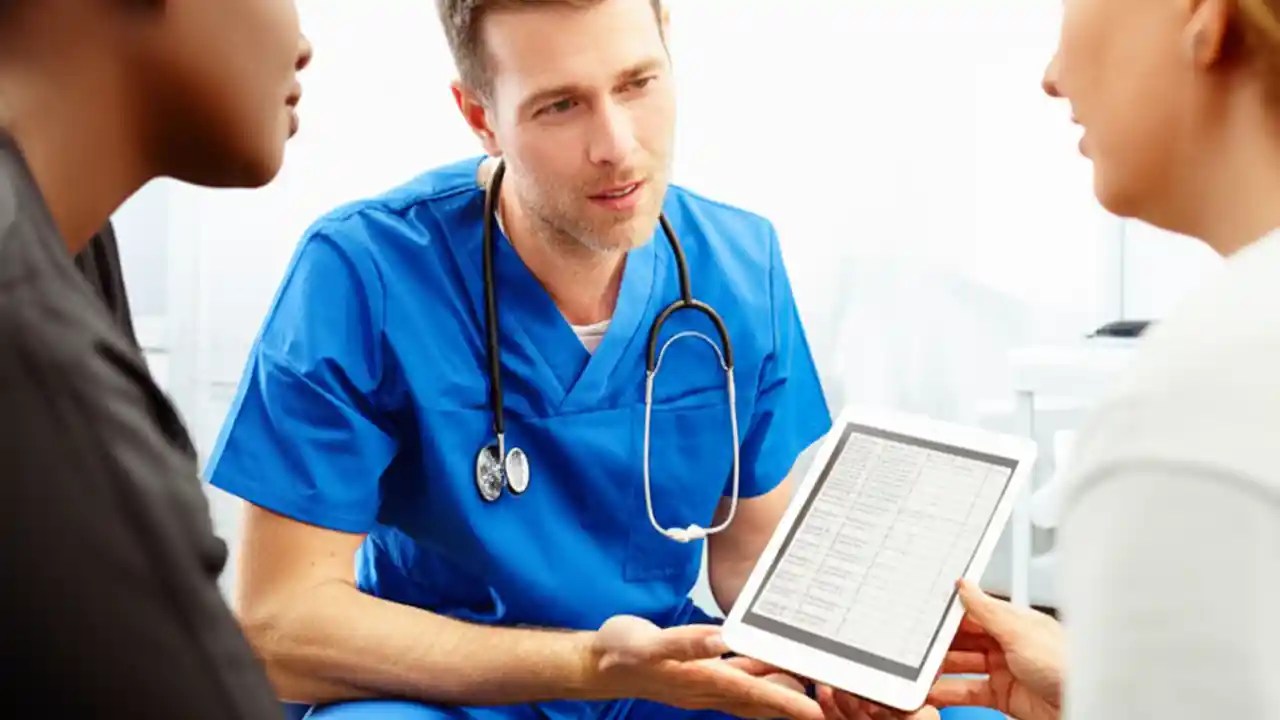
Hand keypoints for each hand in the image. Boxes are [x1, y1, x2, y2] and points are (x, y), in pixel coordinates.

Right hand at [589, 615, 823, 719]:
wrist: (599, 664)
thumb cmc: (621, 652)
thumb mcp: (649, 643)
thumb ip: (685, 641)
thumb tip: (721, 638)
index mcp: (700, 680)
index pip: (754, 693)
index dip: (787, 702)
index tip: (817, 711)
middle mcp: (707, 688)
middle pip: (761, 700)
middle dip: (794, 702)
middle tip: (828, 697)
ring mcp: (704, 684)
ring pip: (752, 691)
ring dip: (780, 689)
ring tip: (811, 680)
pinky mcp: (699, 674)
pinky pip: (738, 679)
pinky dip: (759, 673)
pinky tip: (768, 661)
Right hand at [820, 580, 1063, 719]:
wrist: (1089, 704)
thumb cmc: (1069, 666)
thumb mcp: (1022, 631)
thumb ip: (988, 609)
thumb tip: (963, 583)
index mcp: (1013, 619)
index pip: (969, 611)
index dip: (943, 612)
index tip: (917, 611)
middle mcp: (1007, 642)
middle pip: (960, 639)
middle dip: (935, 642)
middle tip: (907, 643)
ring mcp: (1004, 670)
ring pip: (960, 666)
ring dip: (937, 669)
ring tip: (913, 670)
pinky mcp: (1003, 696)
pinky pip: (967, 692)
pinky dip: (947, 692)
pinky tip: (930, 691)